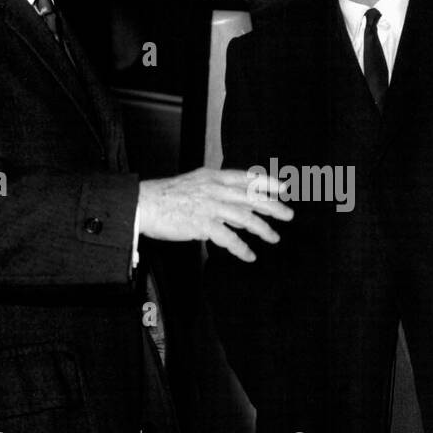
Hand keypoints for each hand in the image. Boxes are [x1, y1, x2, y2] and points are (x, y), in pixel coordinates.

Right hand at [138, 168, 292, 261]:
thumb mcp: (195, 186)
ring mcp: (209, 206)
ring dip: (262, 229)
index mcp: (213, 177)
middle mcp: (214, 189)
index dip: (267, 182)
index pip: (246, 177)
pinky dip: (241, 248)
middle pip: (251, 197)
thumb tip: (241, 210)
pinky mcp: (202, 224)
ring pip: (244, 217)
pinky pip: (228, 238)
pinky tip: (249, 255)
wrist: (144, 204)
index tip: (284, 188)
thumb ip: (218, 194)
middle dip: (273, 206)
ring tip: (274, 237)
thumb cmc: (166, 197)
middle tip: (289, 215)